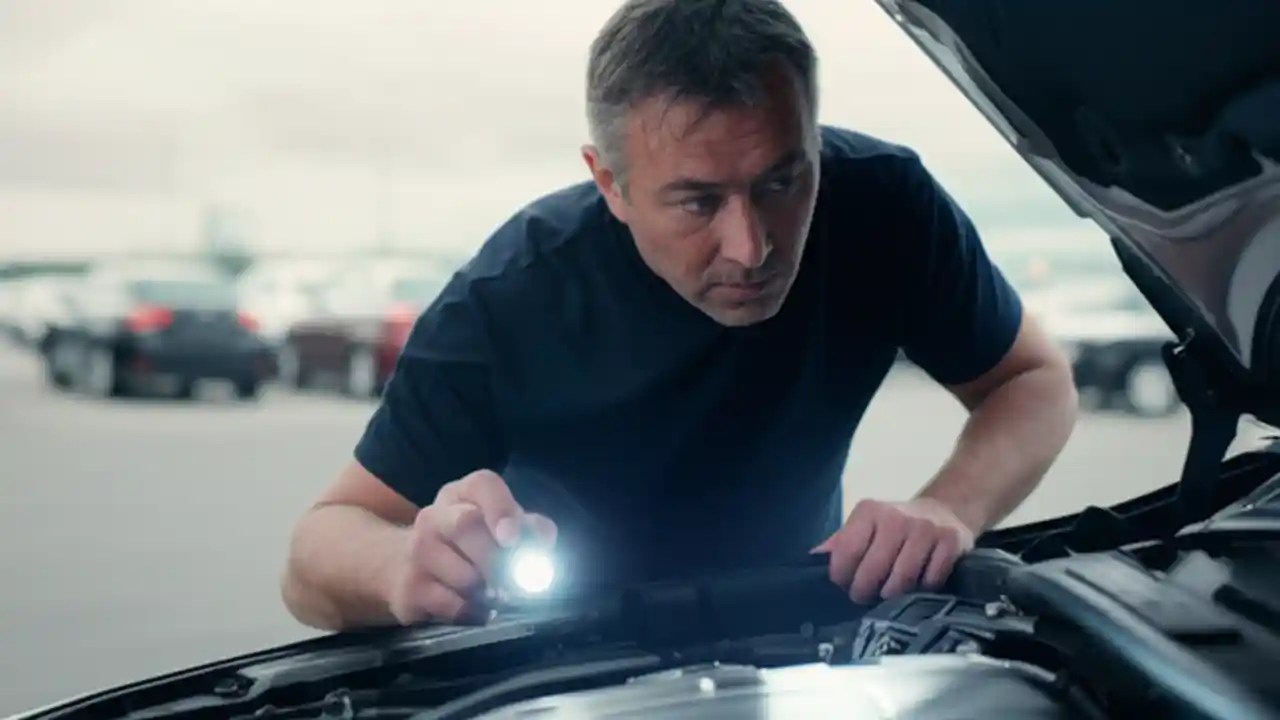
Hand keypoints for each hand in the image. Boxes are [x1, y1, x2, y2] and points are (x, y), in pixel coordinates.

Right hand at [386, 469, 556, 625]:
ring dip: (488, 591)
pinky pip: (451, 605)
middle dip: (498, 559)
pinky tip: (479, 610)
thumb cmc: (470, 545)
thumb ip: (530, 530)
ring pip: (461, 574)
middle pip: (466, 526)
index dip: (501, 509)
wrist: (408, 569)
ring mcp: (416, 552)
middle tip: (517, 582)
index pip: (483, 485)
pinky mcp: (409, 589)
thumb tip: (542, 542)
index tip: (511, 538)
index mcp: (463, 495)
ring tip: (497, 596)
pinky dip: (474, 613)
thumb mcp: (501, 529)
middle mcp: (435, 516)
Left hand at [813, 497, 974, 603]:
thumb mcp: (865, 527)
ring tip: (889, 594)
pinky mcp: (951, 542)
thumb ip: (840, 544)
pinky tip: (918, 585)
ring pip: (901, 580)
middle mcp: (896, 517)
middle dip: (865, 592)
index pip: (846, 552)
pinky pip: (930, 581)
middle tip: (866, 596)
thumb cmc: (895, 526)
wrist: (945, 512)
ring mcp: (925, 529)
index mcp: (869, 511)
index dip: (842, 576)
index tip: (844, 585)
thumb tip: (811, 561)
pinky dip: (922, 590)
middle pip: (872, 571)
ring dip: (892, 595)